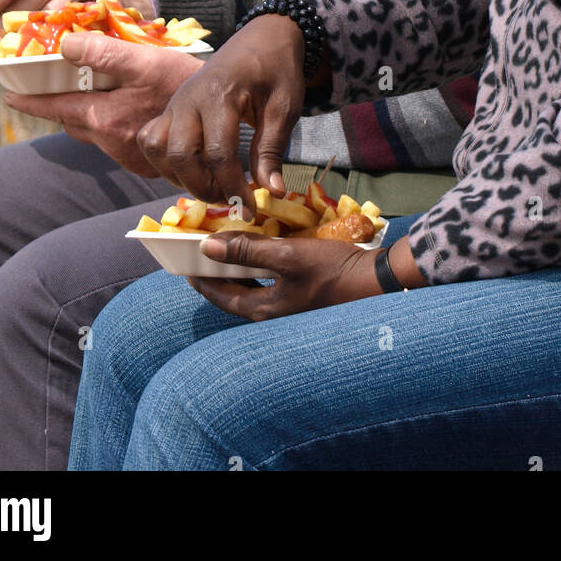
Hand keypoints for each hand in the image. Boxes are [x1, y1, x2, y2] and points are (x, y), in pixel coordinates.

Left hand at [3, 35, 202, 174]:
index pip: (55, 109)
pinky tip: (125, 108)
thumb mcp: (145, 60)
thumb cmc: (185, 83)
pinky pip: (114, 142)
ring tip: (92, 92)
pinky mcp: (144, 161)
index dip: (30, 102)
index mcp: (105, 120)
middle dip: (60, 105)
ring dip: (87, 115)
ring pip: (93, 133)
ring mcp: (128, 156)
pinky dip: (110, 125)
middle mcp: (112, 144)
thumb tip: (65, 44)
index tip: (9, 96)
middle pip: (72, 122)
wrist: (223, 114)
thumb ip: (103, 52)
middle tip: (52, 86)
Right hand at [138, 14, 306, 210]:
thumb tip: (271, 192)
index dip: (233, 188)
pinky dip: (164, 160)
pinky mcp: (171, 107)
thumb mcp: (285, 107)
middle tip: (232, 199)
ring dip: (180, 177)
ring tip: (212, 185)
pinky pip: (151, 138)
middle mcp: (190, 98)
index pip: (218, 154)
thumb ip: (272, 150)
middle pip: (180, 155)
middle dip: (204, 187)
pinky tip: (191, 169)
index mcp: (221, 95)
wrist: (262, 37)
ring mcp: (176, 102)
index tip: (250, 209)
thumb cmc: (276, 69)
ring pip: (157, 149)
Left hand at [188, 231, 380, 319]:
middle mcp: (272, 313)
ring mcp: (288, 306)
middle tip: (203, 251)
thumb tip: (207, 247)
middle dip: (217, 272)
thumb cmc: (331, 270)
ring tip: (227, 247)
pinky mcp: (300, 295)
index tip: (184, 262)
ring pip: (251, 287)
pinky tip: (261, 251)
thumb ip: (247, 250)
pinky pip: (268, 282)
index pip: (220, 296)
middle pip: (234, 293)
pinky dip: (257, 267)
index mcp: (263, 310)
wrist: (376, 281)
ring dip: (237, 268)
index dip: (200, 278)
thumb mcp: (288, 256)